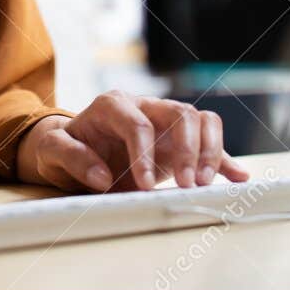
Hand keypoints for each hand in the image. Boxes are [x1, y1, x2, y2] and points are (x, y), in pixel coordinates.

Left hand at [16, 91, 250, 192]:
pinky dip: (223, 159)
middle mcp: (143, 106)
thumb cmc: (61, 148)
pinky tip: (238, 177)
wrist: (70, 149)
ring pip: (200, 120)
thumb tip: (101, 175)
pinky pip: (208, 142)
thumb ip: (71, 158)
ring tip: (203, 184)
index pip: (136, 122)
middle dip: (188, 149)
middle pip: (179, 113)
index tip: (145, 185)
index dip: (144, 153)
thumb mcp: (50, 151)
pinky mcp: (178, 141)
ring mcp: (164, 122)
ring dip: (209, 151)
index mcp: (112, 105)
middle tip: (187, 185)